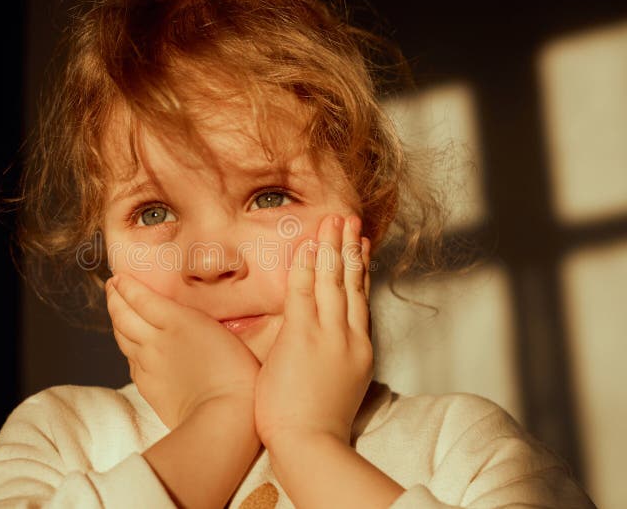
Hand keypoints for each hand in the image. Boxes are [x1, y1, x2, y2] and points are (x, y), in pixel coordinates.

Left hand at [105, 273, 259, 430]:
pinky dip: (125, 346)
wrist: (221, 416)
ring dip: (115, 318)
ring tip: (114, 306)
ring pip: (122, 336)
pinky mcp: (147, 385)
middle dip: (115, 298)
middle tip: (111, 286)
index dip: (127, 286)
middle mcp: (156, 339)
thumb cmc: (237, 374)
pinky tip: (128, 342)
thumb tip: (186, 320)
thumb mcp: (224, 334)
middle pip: (124, 314)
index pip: (142, 298)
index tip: (119, 277)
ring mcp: (148, 364)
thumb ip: (200, 323)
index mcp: (178, 321)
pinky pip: (130, 360)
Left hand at [254, 213, 373, 446]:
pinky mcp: (303, 338)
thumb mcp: (335, 386)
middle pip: (352, 283)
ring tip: (333, 220)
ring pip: (332, 280)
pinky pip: (303, 292)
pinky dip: (305, 267)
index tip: (361, 245)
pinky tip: (306, 246)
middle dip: (349, 247)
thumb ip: (331, 360)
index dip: (360, 269)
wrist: (311, 445)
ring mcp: (328, 336)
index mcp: (359, 350)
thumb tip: (319, 348)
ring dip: (331, 246)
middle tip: (349, 219)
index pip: (360, 300)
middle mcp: (350, 337)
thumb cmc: (316, 425)